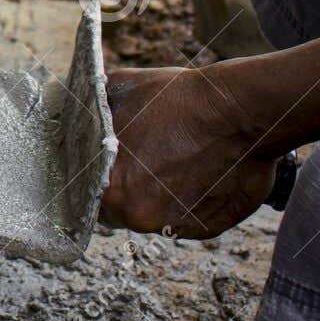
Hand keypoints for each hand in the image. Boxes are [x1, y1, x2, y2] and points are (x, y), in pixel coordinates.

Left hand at [99, 67, 279, 239]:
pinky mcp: (206, 229)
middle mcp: (140, 215)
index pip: (88, 193)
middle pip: (119, 208)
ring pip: (152, 213)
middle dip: (125, 186)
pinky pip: (184, 219)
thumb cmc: (180, 100)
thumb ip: (93, 111)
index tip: (105, 163)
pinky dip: (185, 201)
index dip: (95, 176)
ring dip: (155, 194)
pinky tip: (195, 174)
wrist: (241, 111)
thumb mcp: (121, 91)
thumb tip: (77, 111)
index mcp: (112, 188)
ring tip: (172, 162)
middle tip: (141, 159)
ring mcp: (175, 226)